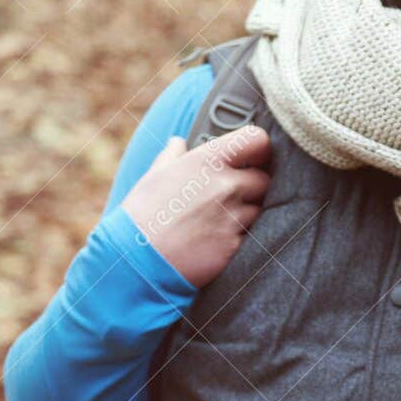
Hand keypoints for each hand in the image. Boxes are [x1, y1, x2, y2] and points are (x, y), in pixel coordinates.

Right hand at [119, 126, 271, 287]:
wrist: (136, 260)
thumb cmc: (141, 216)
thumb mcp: (154, 176)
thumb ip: (173, 155)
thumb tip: (179, 143)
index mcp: (207, 161)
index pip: (256, 140)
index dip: (261, 148)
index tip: (257, 156)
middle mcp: (225, 186)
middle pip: (264, 180)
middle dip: (254, 187)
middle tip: (236, 195)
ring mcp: (233, 217)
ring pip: (260, 210)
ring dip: (248, 214)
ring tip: (222, 221)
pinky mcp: (235, 246)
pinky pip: (251, 237)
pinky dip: (240, 238)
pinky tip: (219, 241)